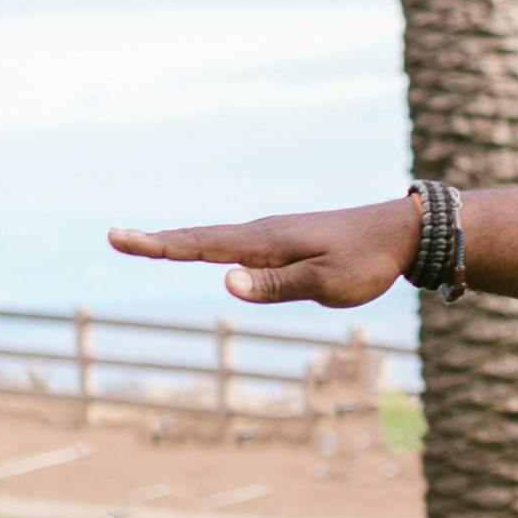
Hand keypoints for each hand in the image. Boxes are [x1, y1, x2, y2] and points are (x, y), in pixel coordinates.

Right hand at [112, 197, 415, 308]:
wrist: (401, 233)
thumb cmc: (365, 262)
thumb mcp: (324, 282)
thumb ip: (275, 285)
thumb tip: (225, 282)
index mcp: (265, 242)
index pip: (201, 244)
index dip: (158, 244)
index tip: (120, 238)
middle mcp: (262, 232)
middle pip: (199, 236)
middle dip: (157, 240)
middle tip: (115, 237)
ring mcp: (273, 234)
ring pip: (216, 238)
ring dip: (178, 239)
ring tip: (145, 242)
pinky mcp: (286, 241)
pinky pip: (235, 242)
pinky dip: (207, 243)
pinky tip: (203, 247)